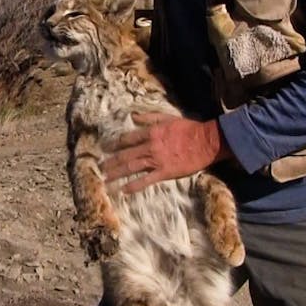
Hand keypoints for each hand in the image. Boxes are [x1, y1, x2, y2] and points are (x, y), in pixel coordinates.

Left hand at [101, 112, 232, 193]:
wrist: (205, 142)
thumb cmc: (189, 129)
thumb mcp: (168, 117)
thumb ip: (150, 117)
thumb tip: (133, 116)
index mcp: (151, 132)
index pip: (128, 139)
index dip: (116, 144)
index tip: (106, 148)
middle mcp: (150, 147)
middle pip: (125, 155)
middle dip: (111, 161)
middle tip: (100, 167)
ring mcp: (156, 160)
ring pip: (131, 168)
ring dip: (117, 174)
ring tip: (106, 180)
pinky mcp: (164, 172)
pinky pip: (145, 180)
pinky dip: (133, 185)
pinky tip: (123, 190)